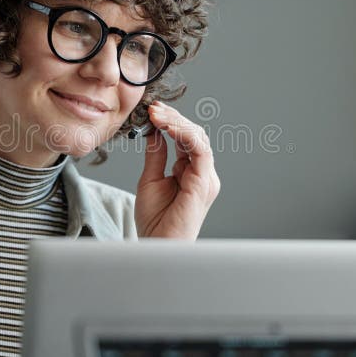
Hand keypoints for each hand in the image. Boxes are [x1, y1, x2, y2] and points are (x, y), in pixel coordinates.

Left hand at [135, 101, 220, 239]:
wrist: (156, 247)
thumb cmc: (155, 222)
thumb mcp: (150, 179)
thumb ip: (156, 155)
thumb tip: (154, 131)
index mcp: (192, 173)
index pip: (186, 138)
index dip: (170, 122)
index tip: (151, 111)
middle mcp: (202, 174)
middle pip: (194, 134)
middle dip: (173, 117)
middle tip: (153, 109)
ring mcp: (205, 178)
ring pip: (198, 138)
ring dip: (176, 122)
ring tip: (156, 115)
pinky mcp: (203, 183)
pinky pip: (200, 150)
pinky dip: (184, 134)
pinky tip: (167, 127)